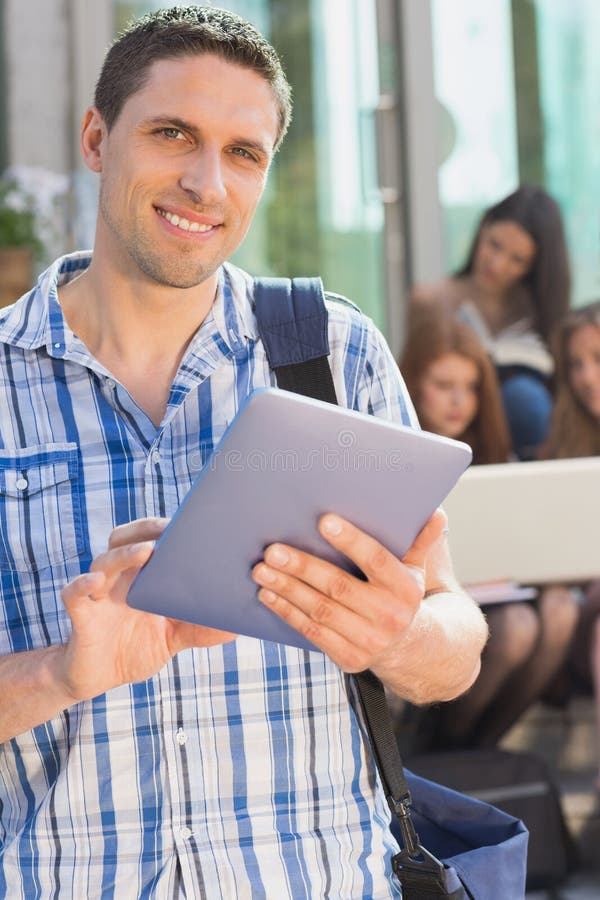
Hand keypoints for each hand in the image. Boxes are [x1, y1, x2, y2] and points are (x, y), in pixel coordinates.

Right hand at [57, 518, 235, 701]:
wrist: (99, 679)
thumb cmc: (137, 648)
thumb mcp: (176, 638)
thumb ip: (203, 629)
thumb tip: (239, 625)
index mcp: (142, 576)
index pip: (151, 539)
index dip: (166, 528)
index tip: (191, 520)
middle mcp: (120, 577)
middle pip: (124, 538)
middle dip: (144, 528)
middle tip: (168, 528)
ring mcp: (99, 594)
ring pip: (104, 562)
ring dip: (125, 555)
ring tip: (146, 551)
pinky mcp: (81, 615)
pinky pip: (75, 593)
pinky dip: (83, 584)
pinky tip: (96, 582)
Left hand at [251, 509, 446, 674]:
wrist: (415, 649)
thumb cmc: (405, 594)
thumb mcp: (418, 568)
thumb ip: (421, 541)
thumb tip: (436, 514)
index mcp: (405, 587)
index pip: (375, 559)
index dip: (350, 540)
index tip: (324, 521)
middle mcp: (389, 616)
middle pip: (338, 587)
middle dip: (302, 567)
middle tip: (272, 550)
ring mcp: (368, 641)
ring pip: (320, 611)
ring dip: (287, 590)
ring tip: (262, 570)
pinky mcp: (350, 659)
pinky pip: (313, 633)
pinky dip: (287, 613)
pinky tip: (268, 596)